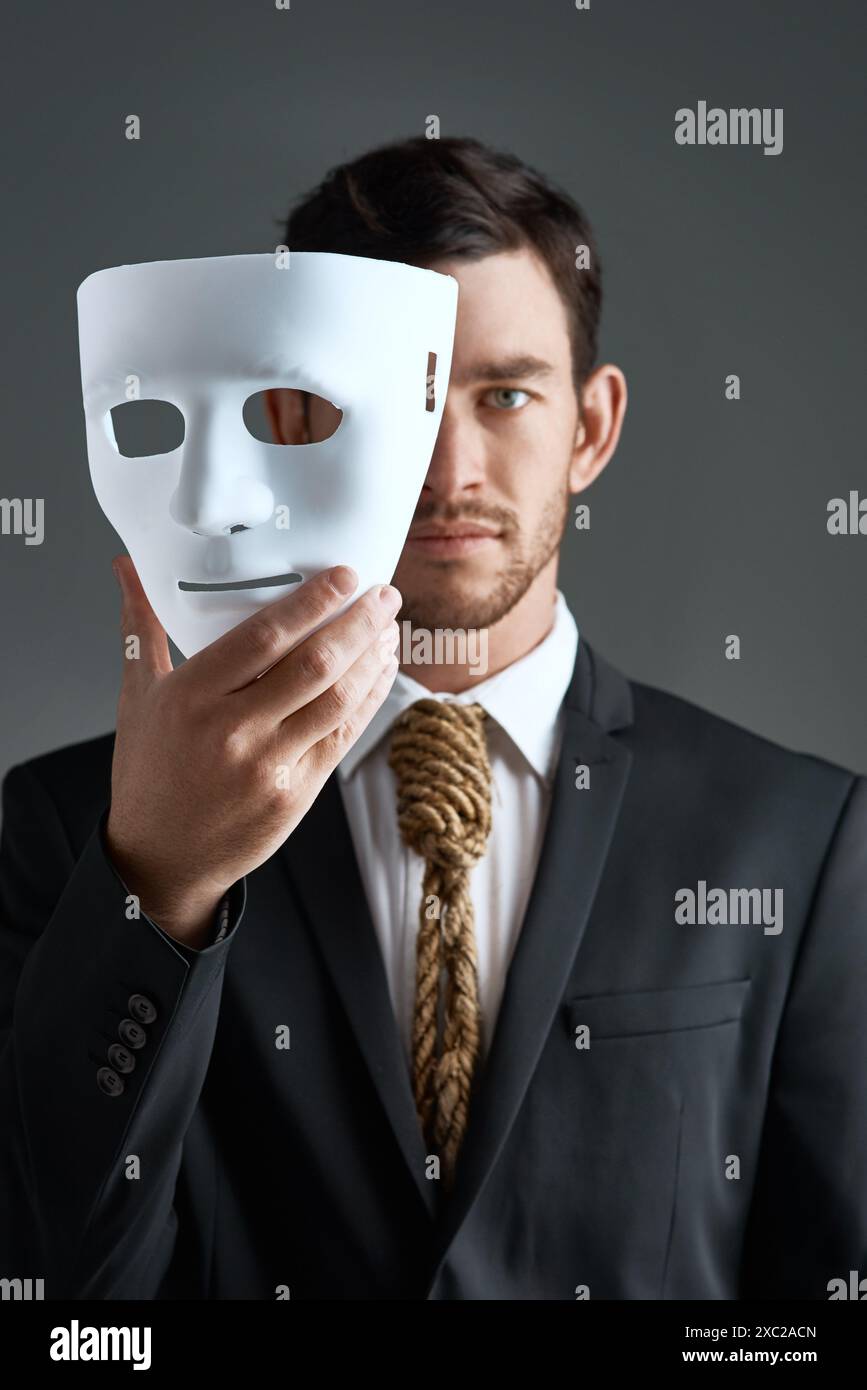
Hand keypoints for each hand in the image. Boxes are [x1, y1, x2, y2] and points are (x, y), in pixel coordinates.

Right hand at [105, 557, 400, 948]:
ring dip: (371, 660)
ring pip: (336, 700)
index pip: (264, 636)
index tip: (345, 577)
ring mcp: (267, 765)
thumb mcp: (138, 696)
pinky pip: (342, 736)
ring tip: (389, 629)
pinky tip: (379, 673)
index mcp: (191, 696)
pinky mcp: (295, 794)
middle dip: (359, 624)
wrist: (161, 857)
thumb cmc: (150, 771)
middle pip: (313, 665)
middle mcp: (231, 730)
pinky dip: (368, 700)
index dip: (313, 603)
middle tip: (385, 594)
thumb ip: (142, 626)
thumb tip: (127, 567)